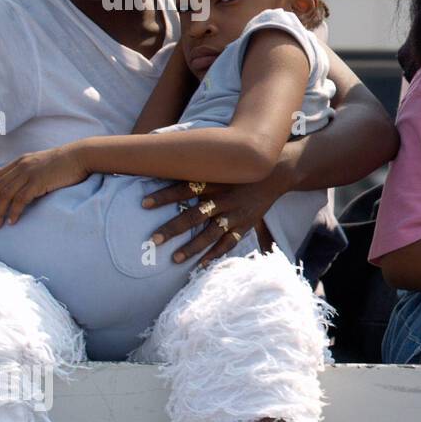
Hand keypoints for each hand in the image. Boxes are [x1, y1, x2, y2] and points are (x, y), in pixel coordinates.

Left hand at [0, 143, 89, 226]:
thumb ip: (32, 171)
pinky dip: (14, 211)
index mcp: (21, 161)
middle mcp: (21, 166)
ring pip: (5, 195)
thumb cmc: (68, 162)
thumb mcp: (43, 163)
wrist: (81, 156)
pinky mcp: (38, 182)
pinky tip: (12, 221)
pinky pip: (20, 200)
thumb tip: (28, 186)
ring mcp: (29, 173)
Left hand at [142, 165, 290, 265]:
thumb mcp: (221, 164)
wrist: (277, 172)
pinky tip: (201, 264)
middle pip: (196, 215)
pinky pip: (230, 242)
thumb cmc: (240, 167)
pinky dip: (216, 253)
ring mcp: (236, 214)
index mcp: (215, 181)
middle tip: (154, 239)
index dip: (165, 196)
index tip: (144, 204)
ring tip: (174, 258)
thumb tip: (166, 158)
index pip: (186, 188)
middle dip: (174, 228)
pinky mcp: (245, 224)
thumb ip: (197, 168)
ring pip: (212, 233)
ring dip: (193, 247)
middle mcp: (225, 198)